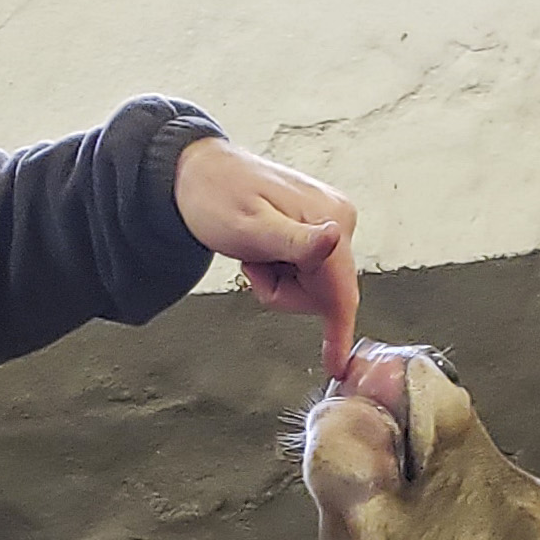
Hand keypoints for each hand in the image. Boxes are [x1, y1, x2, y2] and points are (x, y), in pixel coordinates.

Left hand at [173, 138, 361, 376]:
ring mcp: (330, 223)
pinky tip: (262, 252)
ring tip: (253, 255)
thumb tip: (335, 240)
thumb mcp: (251, 227)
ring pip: (315, 285)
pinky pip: (307, 271)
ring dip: (279, 282)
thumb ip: (296, 242)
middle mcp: (339, 219)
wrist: (196, 174)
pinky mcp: (317, 228)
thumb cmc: (216, 196)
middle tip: (252, 268)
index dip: (340, 330)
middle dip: (285, 293)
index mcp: (331, 219)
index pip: (342, 289)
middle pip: (327, 292)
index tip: (338, 366)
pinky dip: (281, 271)